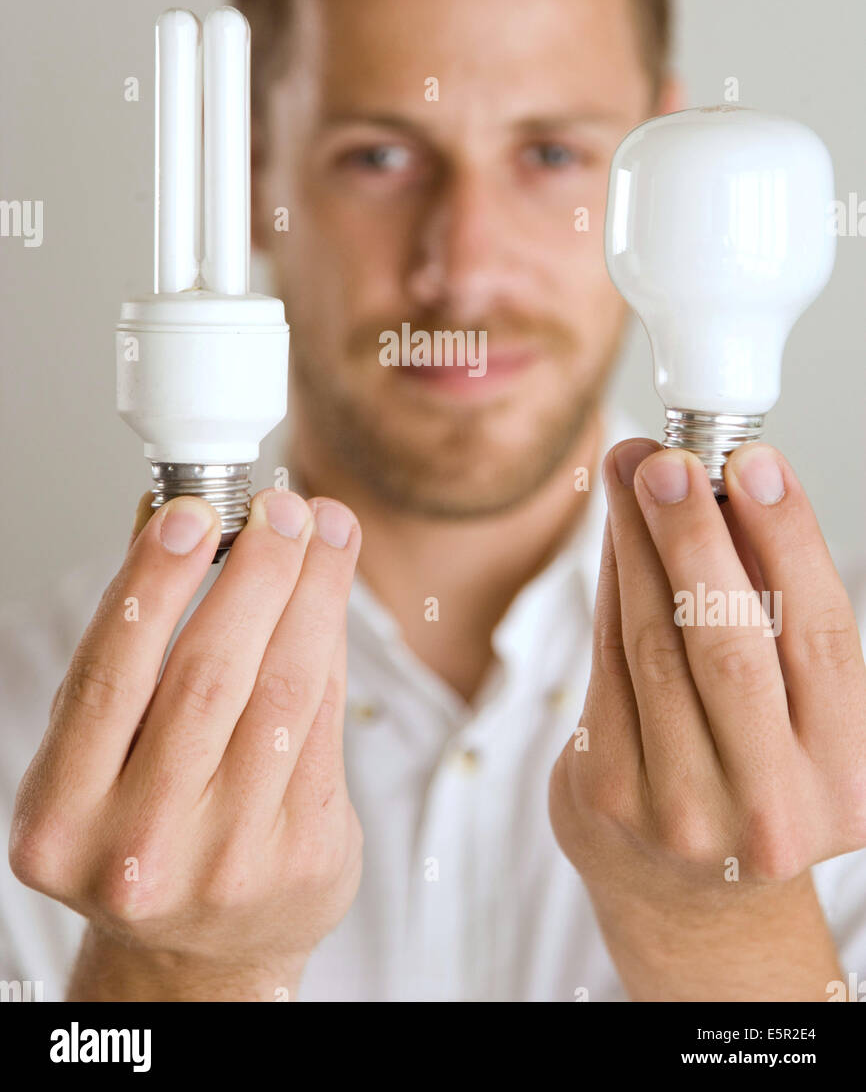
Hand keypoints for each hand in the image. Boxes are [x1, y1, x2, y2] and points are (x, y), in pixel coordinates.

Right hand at [9, 489, 362, 1000]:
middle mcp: (139, 848)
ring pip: (284, 690)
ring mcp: (229, 861)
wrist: (196, 947)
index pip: (111, 675)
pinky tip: (331, 598)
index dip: (156, 582)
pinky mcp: (304, 857)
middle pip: (210, 674)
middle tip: (282, 507)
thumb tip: (174, 521)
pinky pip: (328, 722)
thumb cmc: (140, 824)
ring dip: (313, 593)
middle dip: (257, 571)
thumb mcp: (99, 753)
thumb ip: (133, 647)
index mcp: (63, 818)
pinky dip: (332, 645)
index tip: (193, 512)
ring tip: (324, 531)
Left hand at [549, 439, 865, 1000]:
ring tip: (632, 471)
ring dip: (639, 542)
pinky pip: (605, 661)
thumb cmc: (757, 779)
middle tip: (669, 459)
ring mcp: (679, 809)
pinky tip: (617, 535)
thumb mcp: (802, 719)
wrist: (693, 895)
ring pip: (653, 643)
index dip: (786, 539)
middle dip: (693, 535)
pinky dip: (611, 585)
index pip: (818, 640)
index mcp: (842, 782)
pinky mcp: (605, 792)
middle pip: (727, 643)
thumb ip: (778, 619)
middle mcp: (769, 806)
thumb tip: (731, 486)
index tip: (754, 461)